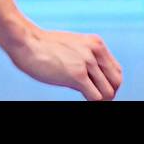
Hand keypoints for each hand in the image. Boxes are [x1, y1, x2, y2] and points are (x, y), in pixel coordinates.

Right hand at [8, 26, 122, 99]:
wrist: (27, 42)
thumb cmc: (44, 46)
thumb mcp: (72, 46)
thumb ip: (85, 57)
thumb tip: (89, 78)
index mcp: (96, 44)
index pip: (116, 70)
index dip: (110, 84)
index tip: (99, 90)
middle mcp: (96, 51)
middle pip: (116, 81)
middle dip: (109, 93)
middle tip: (95, 98)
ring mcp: (88, 63)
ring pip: (108, 91)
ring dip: (101, 99)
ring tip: (89, 99)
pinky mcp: (77, 75)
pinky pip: (96, 96)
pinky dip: (93, 102)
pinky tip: (82, 99)